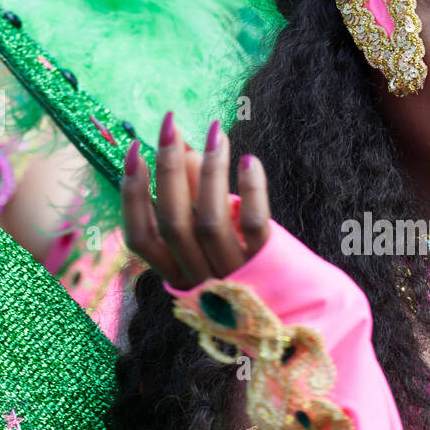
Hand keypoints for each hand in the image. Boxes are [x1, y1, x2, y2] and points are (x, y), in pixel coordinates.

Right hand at [121, 112, 269, 287]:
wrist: (297, 306)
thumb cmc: (244, 262)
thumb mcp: (211, 237)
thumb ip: (193, 199)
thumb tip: (184, 148)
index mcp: (175, 275)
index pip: (140, 237)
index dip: (132, 193)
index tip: (135, 149)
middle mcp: (199, 280)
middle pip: (173, 223)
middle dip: (167, 168)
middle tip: (171, 124)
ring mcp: (232, 275)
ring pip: (210, 221)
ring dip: (209, 171)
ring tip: (216, 133)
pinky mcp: (266, 266)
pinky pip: (254, 225)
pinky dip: (251, 190)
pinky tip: (249, 161)